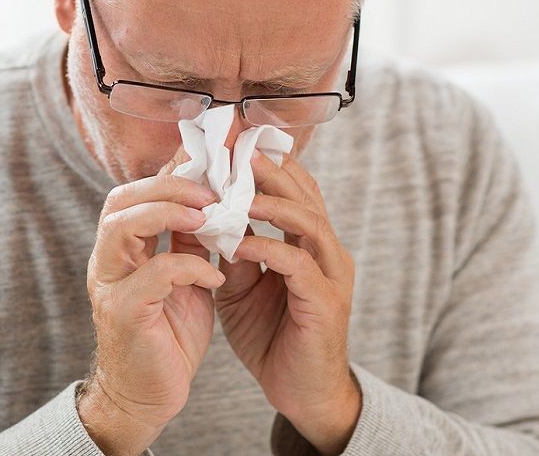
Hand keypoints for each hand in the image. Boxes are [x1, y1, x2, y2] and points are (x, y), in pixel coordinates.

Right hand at [80, 149, 224, 455]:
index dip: (170, 172)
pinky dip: (191, 266)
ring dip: (171, 213)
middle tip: (213, 190)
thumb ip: (189, 241)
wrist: (147, 398)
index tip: (212, 162)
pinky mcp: (126, 313)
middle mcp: (107, 262)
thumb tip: (214, 200)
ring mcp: (111, 286)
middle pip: (121, 200)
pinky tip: (216, 278)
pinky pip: (156, 273)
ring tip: (210, 217)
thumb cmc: (167, 337)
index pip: (134, 192)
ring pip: (124, 226)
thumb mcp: (183, 279)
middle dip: (169, 185)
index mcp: (120, 249)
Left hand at [214, 151, 360, 455]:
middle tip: (234, 149)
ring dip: (271, 202)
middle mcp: (326, 252)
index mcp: (310, 243)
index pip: (294, 189)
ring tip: (236, 189)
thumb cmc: (274, 337)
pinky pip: (297, 264)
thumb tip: (207, 215)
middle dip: (269, 169)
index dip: (265, 165)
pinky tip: (238, 244)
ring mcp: (331, 275)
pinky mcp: (325, 302)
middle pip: (305, 195)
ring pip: (309, 222)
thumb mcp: (242, 286)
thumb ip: (233, 250)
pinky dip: (267, 248)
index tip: (229, 144)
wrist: (301, 394)